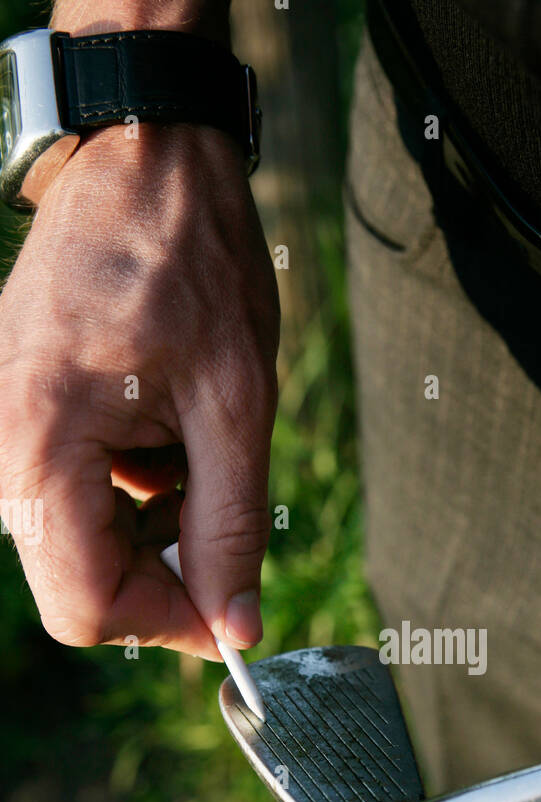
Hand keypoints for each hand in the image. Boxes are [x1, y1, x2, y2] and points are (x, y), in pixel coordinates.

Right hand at [0, 119, 279, 658]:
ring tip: (200, 450)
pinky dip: (135, 487)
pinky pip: (76, 494)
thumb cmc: (190, 259)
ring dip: (154, 525)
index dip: (166, 626)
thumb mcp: (236, 404)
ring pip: (81, 543)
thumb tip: (233, 622)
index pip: (86, 606)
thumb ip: (231, 527)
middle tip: (226, 530)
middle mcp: (2, 446)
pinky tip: (172, 430)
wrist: (144, 155)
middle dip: (162, 574)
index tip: (229, 616)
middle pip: (78, 582)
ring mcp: (5, 428)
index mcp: (39, 446)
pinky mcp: (22, 414)